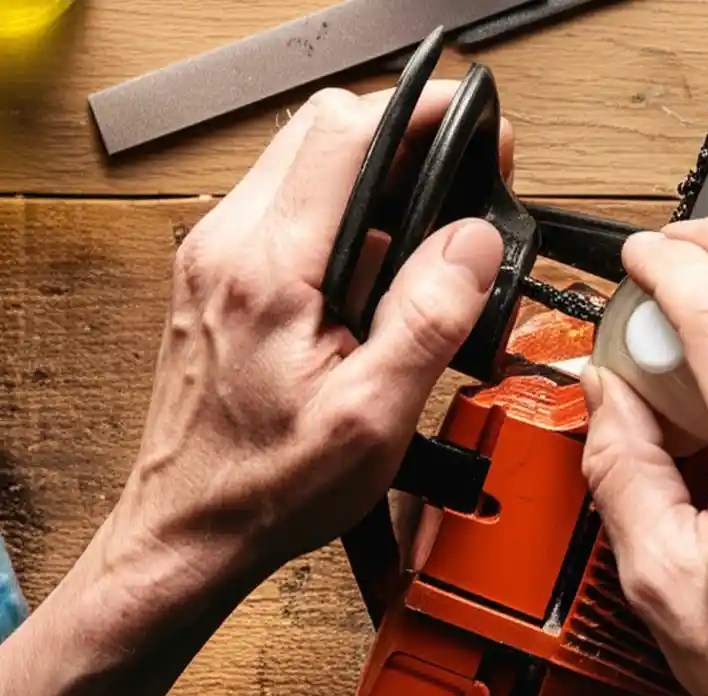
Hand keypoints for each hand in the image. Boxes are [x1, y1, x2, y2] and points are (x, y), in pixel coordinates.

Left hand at [0, 82, 511, 695]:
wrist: (191, 528)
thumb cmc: (268, 485)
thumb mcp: (372, 417)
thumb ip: (427, 318)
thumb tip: (474, 242)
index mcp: (269, 270)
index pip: (344, 133)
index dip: (419, 113)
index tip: (470, 125)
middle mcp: (229, 246)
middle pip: (320, 126)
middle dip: (401, 134)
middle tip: (460, 173)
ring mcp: (217, 256)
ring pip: (302, 160)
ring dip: (372, 171)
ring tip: (427, 228)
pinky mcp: (219, 275)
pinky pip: (288, 206)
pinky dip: (342, 211)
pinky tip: (374, 268)